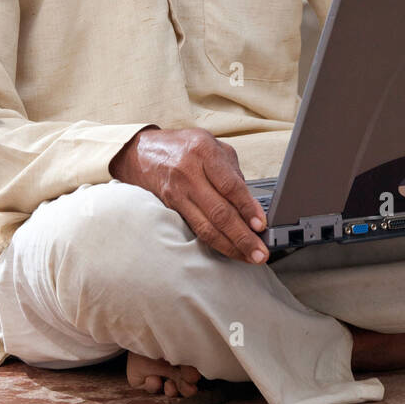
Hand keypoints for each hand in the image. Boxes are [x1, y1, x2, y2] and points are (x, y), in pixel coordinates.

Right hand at [109, 127, 269, 264]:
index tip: (261, 225)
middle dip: (242, 236)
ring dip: (230, 246)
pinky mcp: (169, 208)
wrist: (143, 152)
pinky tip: (227, 250)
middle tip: (259, 252)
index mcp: (204, 151)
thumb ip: (233, 173)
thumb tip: (251, 206)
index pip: (230, 186)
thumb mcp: (213, 146)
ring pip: (206, 227)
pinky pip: (194, 229)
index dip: (247, 208)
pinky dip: (213, 242)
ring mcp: (176, 192)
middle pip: (219, 212)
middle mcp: (188, 172)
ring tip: (248, 257)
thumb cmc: (184, 147)